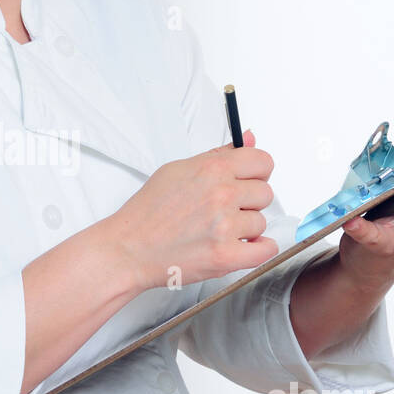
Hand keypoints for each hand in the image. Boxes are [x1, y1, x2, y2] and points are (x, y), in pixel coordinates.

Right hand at [110, 128, 278, 291]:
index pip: (262, 161)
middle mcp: (221, 194)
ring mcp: (225, 226)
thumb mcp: (179, 170)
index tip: (249, 180)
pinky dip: (258, 250)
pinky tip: (243, 247)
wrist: (128, 248)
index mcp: (212, 169)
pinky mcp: (225, 256)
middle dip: (248, 202)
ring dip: (245, 229)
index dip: (257, 172)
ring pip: (260, 223)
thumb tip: (249, 138)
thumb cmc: (148, 212)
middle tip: (226, 209)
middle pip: (265, 193)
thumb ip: (219, 155)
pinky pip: (265, 251)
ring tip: (218, 230)